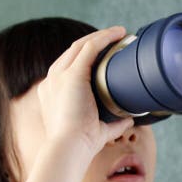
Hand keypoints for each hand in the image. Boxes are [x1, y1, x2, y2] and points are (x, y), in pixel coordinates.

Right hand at [36, 25, 134, 156]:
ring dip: (101, 36)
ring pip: (81, 45)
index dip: (88, 57)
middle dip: (95, 42)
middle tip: (117, 39)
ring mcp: (59, 75)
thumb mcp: (97, 130)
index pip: (69, 66)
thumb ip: (112, 124)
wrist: (69, 148)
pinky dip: (104, 37)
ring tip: (120, 33)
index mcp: (53, 92)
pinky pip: (89, 47)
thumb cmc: (82, 144)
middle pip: (74, 51)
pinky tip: (118, 33)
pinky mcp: (71, 74)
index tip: (106, 55)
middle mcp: (52, 80)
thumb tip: (129, 120)